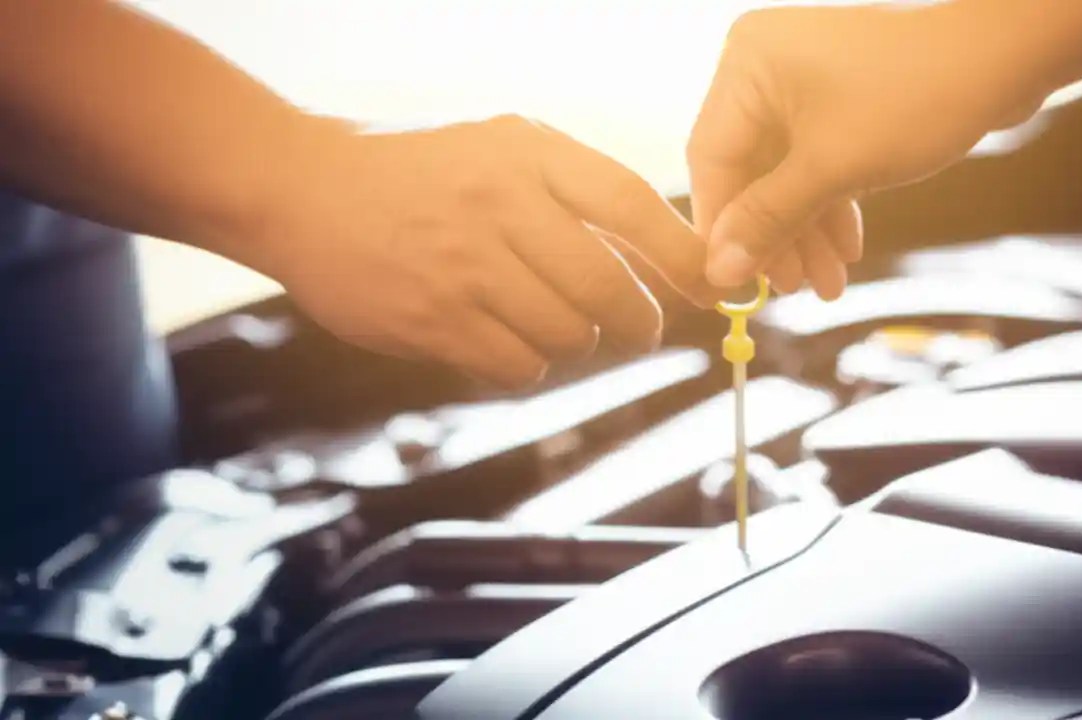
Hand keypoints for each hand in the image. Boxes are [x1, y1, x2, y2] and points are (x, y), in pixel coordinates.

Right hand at [255, 114, 715, 389]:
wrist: (303, 190)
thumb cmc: (421, 169)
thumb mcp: (500, 145)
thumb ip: (574, 187)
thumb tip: (669, 251)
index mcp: (526, 153)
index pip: (632, 207)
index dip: (681, 256)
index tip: (710, 286)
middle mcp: (500, 207)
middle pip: (610, 288)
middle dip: (641, 320)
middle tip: (640, 327)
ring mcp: (465, 268)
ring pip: (569, 334)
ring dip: (579, 341)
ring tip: (557, 322)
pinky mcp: (433, 321)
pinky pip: (519, 365)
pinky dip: (528, 363)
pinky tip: (509, 339)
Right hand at [688, 3, 1049, 297]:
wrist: (1011, 52)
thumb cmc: (919, 95)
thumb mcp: (833, 168)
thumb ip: (769, 220)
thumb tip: (719, 272)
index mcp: (746, 65)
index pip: (711, 160)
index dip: (721, 227)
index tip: (729, 284)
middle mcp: (764, 67)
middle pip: (750, 172)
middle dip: (776, 236)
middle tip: (791, 291)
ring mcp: (802, 82)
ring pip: (786, 174)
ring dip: (806, 231)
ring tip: (827, 285)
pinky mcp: (838, 99)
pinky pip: (817, 161)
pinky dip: (829, 206)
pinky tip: (846, 251)